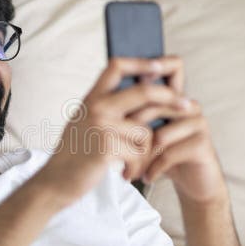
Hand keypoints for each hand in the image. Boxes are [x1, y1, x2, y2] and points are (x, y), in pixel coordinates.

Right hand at [38, 57, 199, 204]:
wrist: (55, 183)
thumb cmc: (74, 156)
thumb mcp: (84, 123)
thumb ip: (105, 108)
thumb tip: (140, 94)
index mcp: (91, 98)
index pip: (116, 66)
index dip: (140, 63)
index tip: (158, 68)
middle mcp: (96, 107)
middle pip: (144, 92)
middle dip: (171, 98)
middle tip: (189, 106)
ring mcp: (101, 126)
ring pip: (145, 131)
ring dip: (146, 152)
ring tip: (133, 164)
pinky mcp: (106, 147)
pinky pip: (138, 153)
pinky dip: (136, 168)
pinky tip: (125, 174)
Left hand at [131, 55, 228, 206]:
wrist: (191, 185)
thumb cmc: (163, 157)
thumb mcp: (145, 134)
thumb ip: (133, 113)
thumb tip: (102, 96)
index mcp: (175, 98)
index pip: (174, 65)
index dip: (157, 64)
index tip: (136, 79)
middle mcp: (189, 105)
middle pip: (156, 102)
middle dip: (133, 127)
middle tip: (121, 147)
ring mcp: (198, 122)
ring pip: (159, 133)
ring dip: (143, 155)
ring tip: (134, 168)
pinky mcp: (203, 144)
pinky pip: (168, 152)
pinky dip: (154, 169)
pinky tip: (148, 177)